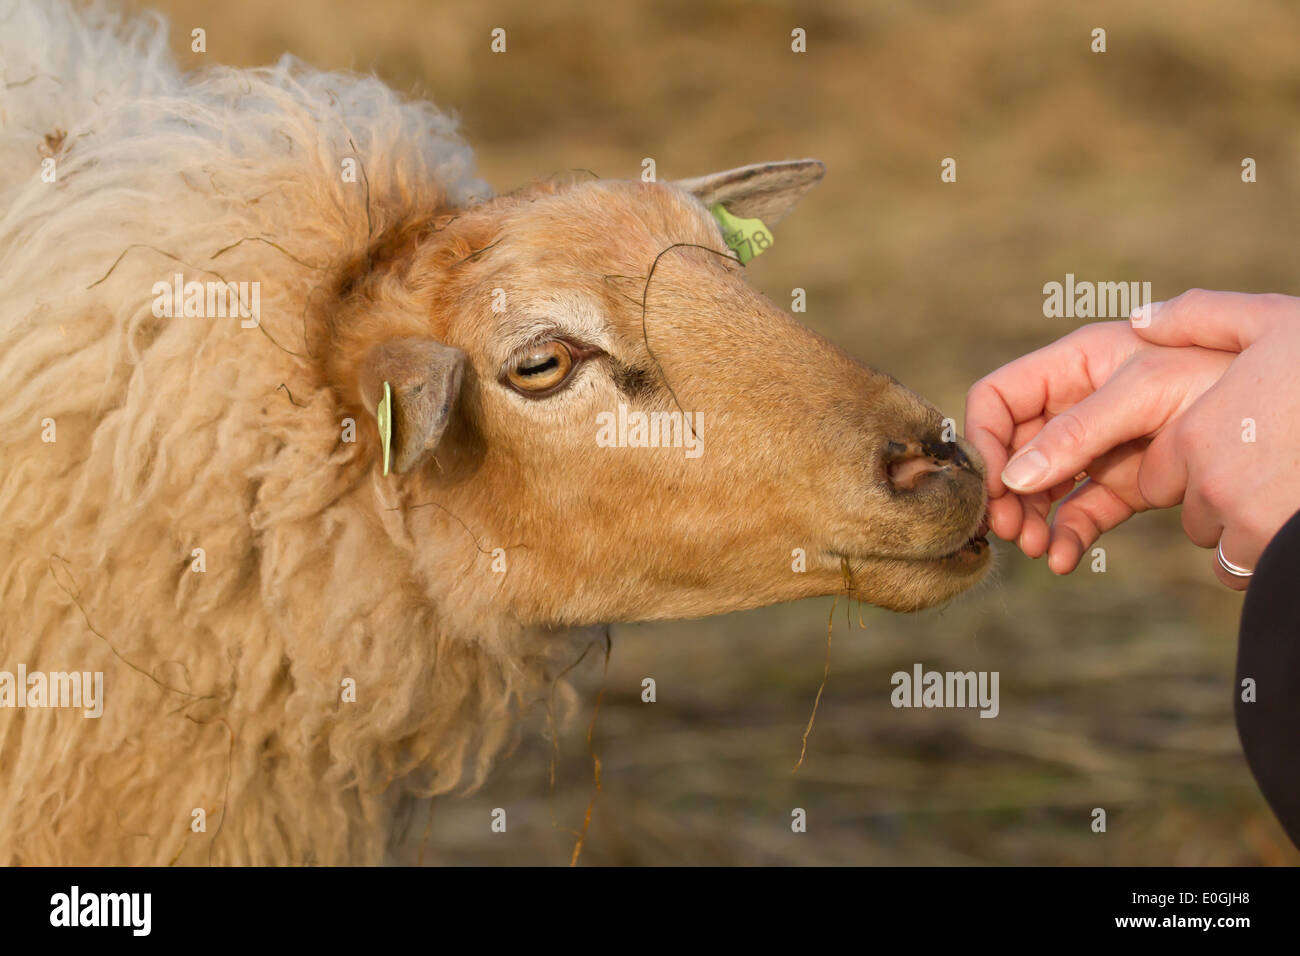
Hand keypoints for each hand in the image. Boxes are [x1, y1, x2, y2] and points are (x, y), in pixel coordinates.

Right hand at [966, 321, 1231, 572]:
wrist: (1279, 418)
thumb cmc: (1216, 377)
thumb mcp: (1143, 393)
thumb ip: (1076, 433)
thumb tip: (1013, 478)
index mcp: (1072, 366)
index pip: (1000, 397)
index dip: (984, 437)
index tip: (988, 484)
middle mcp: (1076, 406)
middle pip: (1013, 449)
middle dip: (1005, 491)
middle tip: (1008, 529)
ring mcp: (1098, 449)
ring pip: (1040, 488)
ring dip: (1029, 519)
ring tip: (1034, 547)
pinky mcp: (1124, 485)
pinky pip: (1079, 514)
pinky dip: (1066, 538)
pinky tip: (1064, 559)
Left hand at [1128, 290, 1299, 586]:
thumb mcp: (1275, 323)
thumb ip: (1200, 318)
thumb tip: (1139, 319)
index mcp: (1197, 432)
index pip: (1158, 474)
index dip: (1191, 465)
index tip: (1232, 446)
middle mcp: (1211, 484)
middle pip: (1192, 513)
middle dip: (1219, 501)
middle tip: (1272, 467)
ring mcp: (1247, 524)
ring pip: (1223, 547)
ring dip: (1248, 531)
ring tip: (1291, 490)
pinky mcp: (1276, 550)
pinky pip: (1251, 571)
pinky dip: (1271, 554)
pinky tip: (1297, 518)